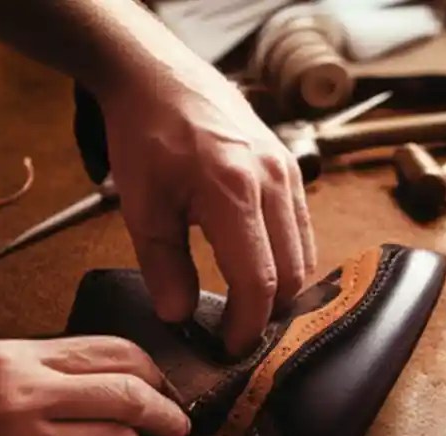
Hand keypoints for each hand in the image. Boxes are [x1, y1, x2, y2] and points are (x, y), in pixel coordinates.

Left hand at [98, 55, 315, 355]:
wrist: (159, 76)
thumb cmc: (147, 134)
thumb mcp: (141, 206)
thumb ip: (163, 266)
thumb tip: (180, 316)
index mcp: (234, 191)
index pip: (258, 281)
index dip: (246, 325)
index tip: (229, 349)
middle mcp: (272, 181)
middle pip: (292, 274)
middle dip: (267, 313)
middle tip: (237, 334)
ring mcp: (288, 172)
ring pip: (304, 254)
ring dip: (280, 287)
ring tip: (247, 306)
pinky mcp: (291, 167)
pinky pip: (301, 227)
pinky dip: (285, 256)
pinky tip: (257, 266)